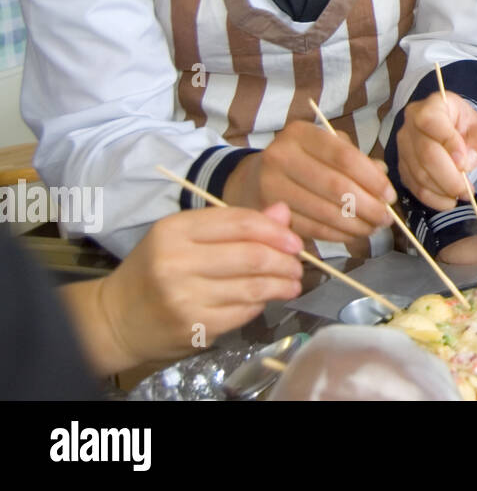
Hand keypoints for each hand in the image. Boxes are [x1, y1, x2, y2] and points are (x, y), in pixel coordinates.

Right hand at [88, 204, 303, 372]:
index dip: (276, 231)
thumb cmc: (156, 269)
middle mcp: (176, 262)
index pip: (241, 223)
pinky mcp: (194, 327)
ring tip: (292, 283)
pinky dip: (260, 304)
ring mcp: (184, 298)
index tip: (294, 241)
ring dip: (280, 285)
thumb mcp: (186, 237)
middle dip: (284, 260)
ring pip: (252, 287)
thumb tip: (282, 212)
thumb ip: (235, 224)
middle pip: (251, 256)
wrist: (117, 318)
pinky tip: (264, 300)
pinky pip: (243, 312)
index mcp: (175, 231)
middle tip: (297, 265)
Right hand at [223, 121, 396, 242]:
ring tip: (374, 228)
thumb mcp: (325, 147)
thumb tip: (383, 175)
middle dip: (368, 206)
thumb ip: (355, 158)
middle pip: (336, 186)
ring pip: (325, 211)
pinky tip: (353, 234)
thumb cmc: (302, 160)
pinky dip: (338, 234)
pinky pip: (313, 229)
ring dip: (356, 224)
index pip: (344, 157)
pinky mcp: (270, 215)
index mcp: (300, 134)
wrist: (253, 179)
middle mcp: (281, 156)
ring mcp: (272, 187)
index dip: (372, 179)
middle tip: (387, 218)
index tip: (390, 195)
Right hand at [396, 92, 476, 210]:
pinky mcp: (402, 166)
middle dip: (448, 176)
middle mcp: (411, 123)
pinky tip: (448, 201)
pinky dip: (432, 198)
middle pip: (425, 152)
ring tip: (462, 194)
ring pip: (418, 173)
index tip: (464, 162)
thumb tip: (465, 163)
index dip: (447, 142)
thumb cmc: (469, 130)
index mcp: (433, 105)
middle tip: (467, 190)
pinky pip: (413, 186)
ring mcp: (403, 145)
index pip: (431, 120)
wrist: (455, 135)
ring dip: (442, 190)